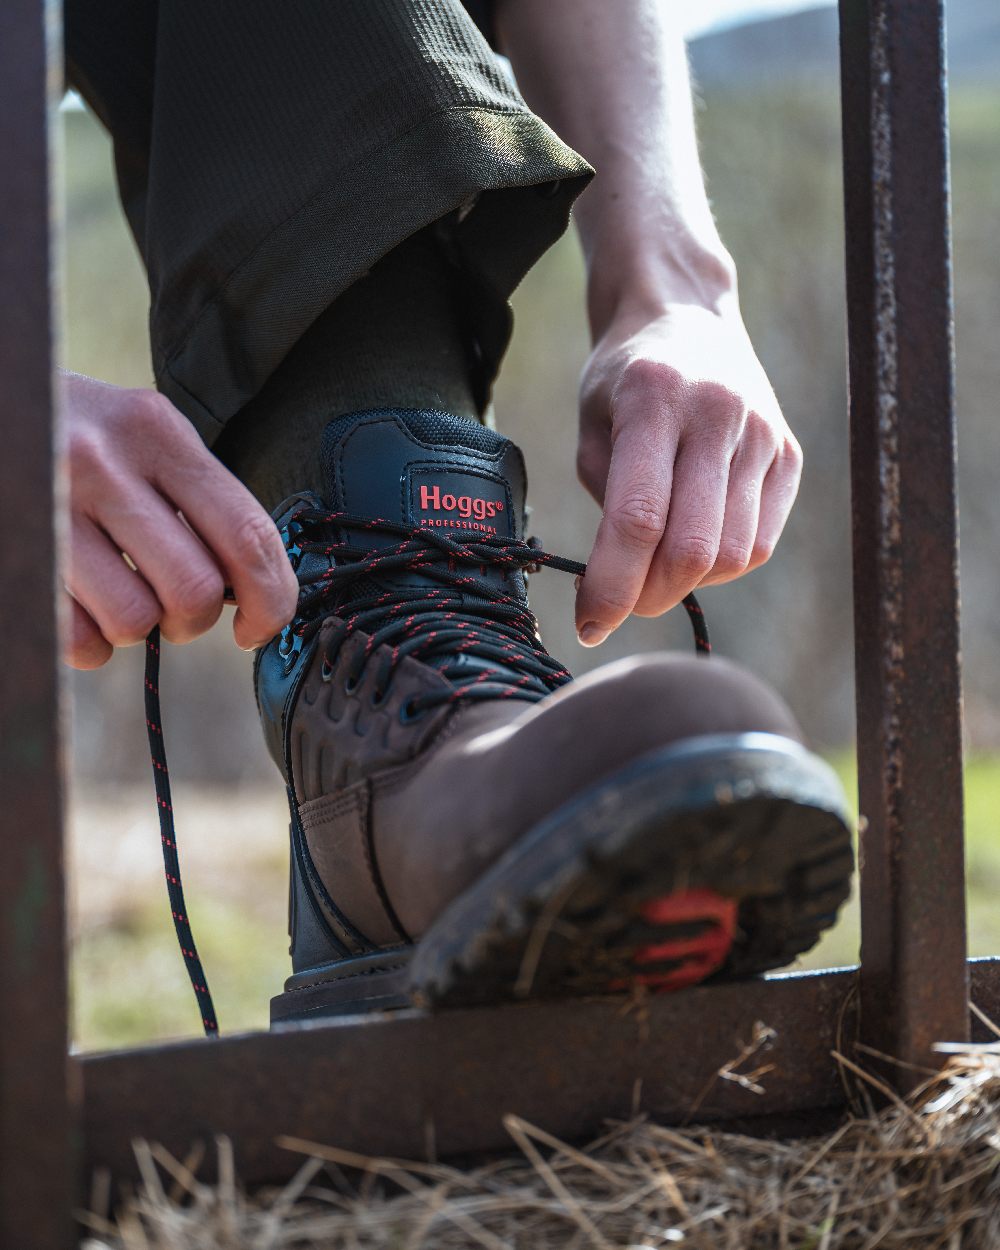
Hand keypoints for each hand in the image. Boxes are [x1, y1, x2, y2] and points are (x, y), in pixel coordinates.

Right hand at [62, 372, 298, 668]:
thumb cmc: (75, 435)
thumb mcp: (140, 436)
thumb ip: (197, 498)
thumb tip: (251, 591)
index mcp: (156, 430)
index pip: (245, 532)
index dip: (270, 598)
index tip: (258, 628)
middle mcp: (104, 460)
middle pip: (194, 587)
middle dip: (193, 620)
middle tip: (174, 611)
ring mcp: (50, 503)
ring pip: (135, 619)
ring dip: (137, 629)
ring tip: (118, 595)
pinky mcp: (15, 550)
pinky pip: (77, 637)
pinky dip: (90, 643)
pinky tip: (80, 606)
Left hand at [574, 300, 802, 645]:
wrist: (687, 315)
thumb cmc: (624, 378)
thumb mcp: (592, 424)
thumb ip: (605, 498)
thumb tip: (620, 584)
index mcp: (654, 399)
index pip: (638, 518)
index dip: (612, 586)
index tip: (588, 626)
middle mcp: (719, 413)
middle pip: (693, 548)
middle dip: (649, 596)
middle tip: (621, 605)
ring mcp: (763, 434)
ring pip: (732, 555)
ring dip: (686, 584)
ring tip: (655, 569)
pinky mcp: (788, 455)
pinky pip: (759, 543)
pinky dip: (720, 566)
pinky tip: (692, 545)